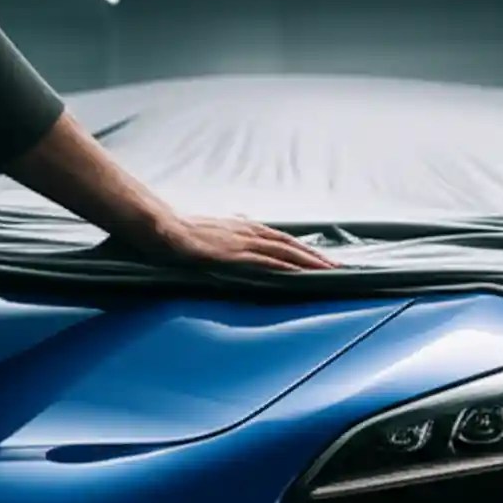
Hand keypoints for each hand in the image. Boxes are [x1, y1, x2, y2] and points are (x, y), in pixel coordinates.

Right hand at [148, 215, 338, 271]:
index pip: (283, 239)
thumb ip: (228, 235)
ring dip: (309, 262)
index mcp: (246, 227)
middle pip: (291, 244)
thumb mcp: (212, 230)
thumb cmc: (183, 231)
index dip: (304, 250)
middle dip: (315, 257)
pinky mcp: (235, 255)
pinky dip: (287, 268)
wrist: (164, 228)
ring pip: (285, 252)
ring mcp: (244, 243)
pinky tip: (300, 275)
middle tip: (338, 268)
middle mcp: (250, 232)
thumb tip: (234, 235)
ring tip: (329, 272)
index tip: (322, 259)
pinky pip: (267, 262)